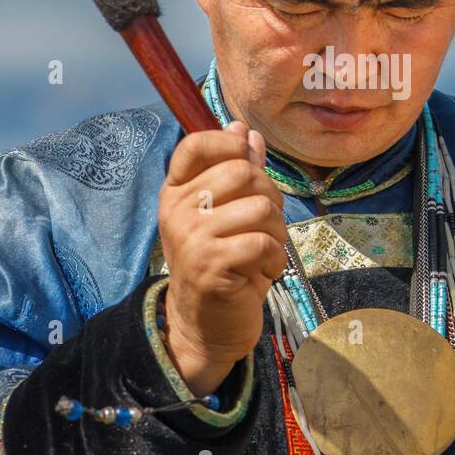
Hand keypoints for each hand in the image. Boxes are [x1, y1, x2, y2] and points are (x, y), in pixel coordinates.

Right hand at [157, 120, 285, 396]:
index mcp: (177, 191)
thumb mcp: (227, 214)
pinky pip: (262, 241)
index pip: (195, 144)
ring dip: (276, 232)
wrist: (204, 325)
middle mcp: (178, 209)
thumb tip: (243, 128)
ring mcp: (191, 237)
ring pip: (260, 207)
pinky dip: (275, 258)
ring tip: (264, 253)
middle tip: (265, 227)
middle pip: (243, 172)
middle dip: (270, 198)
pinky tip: (263, 272)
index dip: (230, 144)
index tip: (249, 164)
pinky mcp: (210, 264)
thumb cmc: (221, 263)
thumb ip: (235, 171)